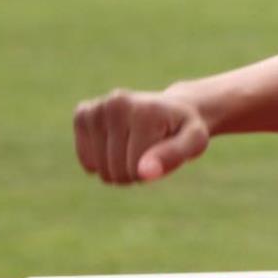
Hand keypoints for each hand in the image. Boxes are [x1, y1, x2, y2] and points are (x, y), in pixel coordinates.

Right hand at [73, 88, 210, 185]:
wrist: (171, 108)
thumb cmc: (183, 129)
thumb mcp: (194, 142)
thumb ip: (173, 156)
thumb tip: (144, 172)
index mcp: (144, 112)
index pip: (136, 170)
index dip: (151, 171)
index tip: (163, 152)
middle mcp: (115, 105)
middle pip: (115, 171)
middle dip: (134, 172)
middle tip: (150, 151)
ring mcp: (96, 108)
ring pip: (99, 168)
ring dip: (118, 168)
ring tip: (135, 147)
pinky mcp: (83, 114)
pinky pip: (86, 158)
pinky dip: (101, 161)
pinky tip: (117, 145)